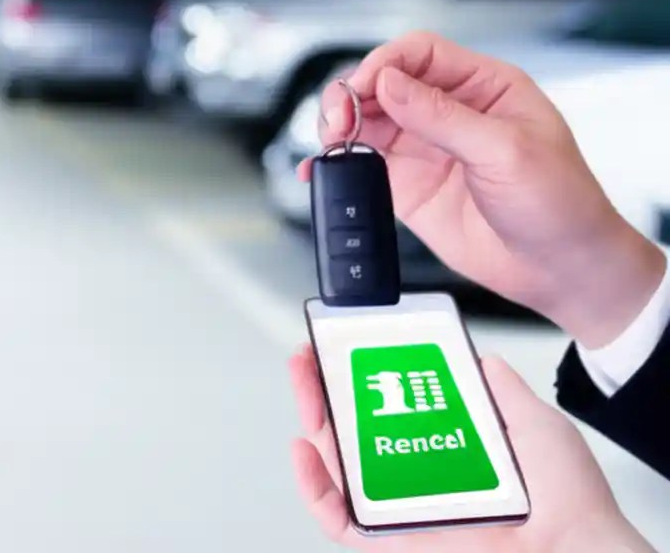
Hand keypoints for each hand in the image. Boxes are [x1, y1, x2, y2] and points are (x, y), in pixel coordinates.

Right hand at [288, 345, 652, 552]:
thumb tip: (479, 357)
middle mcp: (416, 477)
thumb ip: (502, 390)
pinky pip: (338, 520)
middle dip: (321, 390)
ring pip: (337, 467)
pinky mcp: (392, 540)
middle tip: (307, 359)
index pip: (387, 408)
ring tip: (305, 389)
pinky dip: (313, 489)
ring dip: (311, 425)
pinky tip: (306, 453)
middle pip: (350, 431)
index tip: (341, 347)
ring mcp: (401, 507)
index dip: (359, 378)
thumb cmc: (569, 500)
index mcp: (444, 447)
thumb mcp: (536, 423)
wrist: (575, 547)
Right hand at [298, 32, 663, 348]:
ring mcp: (426, 148)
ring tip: (329, 143)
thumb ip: (442, 117)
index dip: (384, 63)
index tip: (363, 88)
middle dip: (352, 95)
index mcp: (484, 87)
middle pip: (384, 83)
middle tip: (338, 120)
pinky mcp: (407, 185)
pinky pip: (362, 164)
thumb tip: (390, 83)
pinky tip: (322, 168)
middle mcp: (450, 111)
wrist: (559, 268)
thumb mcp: (505, 152)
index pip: (420, 54)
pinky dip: (336, 164)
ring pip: (366, 120)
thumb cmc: (559, 204)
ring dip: (339, 126)